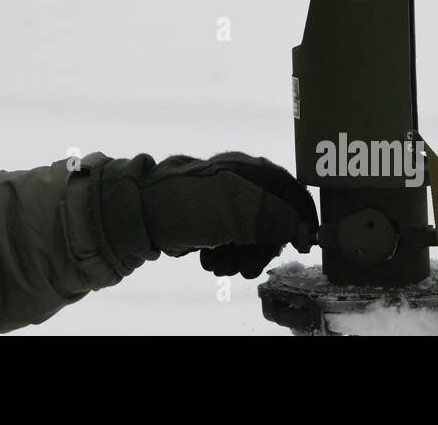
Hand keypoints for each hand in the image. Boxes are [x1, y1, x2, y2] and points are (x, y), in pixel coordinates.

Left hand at [93, 151, 317, 279]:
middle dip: (262, 247)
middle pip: (270, 216)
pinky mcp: (201, 216)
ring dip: (240, 255)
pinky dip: (222, 253)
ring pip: (246, 232)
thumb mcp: (236, 211)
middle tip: (250, 269)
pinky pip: (225, 237)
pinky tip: (208, 261)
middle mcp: (236, 179)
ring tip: (221, 267)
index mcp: (248, 168)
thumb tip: (299, 228)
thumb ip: (273, 217)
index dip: (301, 218)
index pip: (290, 189)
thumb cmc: (186, 206)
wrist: (132, 214)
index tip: (305, 245)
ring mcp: (217, 198)